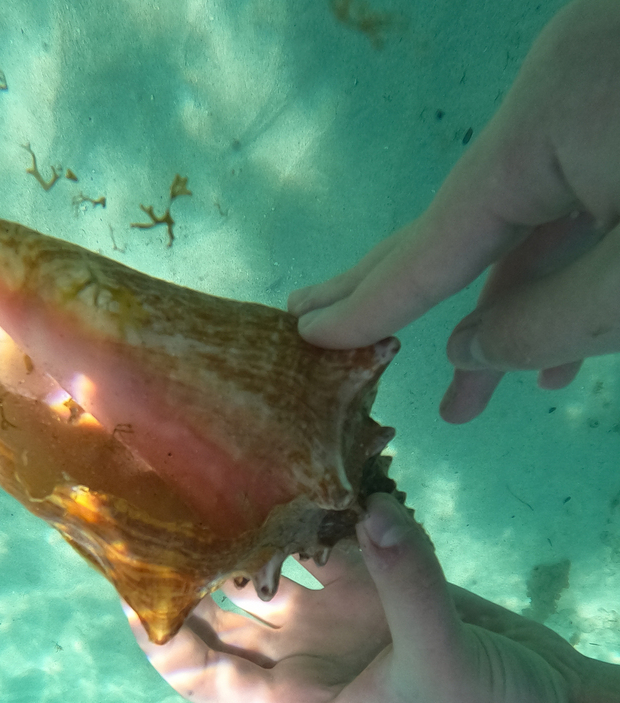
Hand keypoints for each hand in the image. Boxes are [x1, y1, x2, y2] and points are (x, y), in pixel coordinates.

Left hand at [126, 494, 619, 702]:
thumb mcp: (439, 663)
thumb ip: (404, 584)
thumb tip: (371, 505)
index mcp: (291, 696)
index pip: (197, 670)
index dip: (155, 630)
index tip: (128, 575)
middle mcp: (299, 650)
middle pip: (218, 604)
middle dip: (189, 558)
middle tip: (162, 496)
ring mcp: (335, 612)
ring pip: (271, 559)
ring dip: (251, 519)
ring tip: (223, 462)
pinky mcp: (375, 580)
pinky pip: (333, 534)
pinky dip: (322, 503)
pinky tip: (308, 460)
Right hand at [286, 0, 619, 422]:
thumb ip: (559, 319)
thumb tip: (475, 349)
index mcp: (545, 125)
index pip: (433, 238)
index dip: (370, 296)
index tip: (306, 331)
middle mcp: (555, 107)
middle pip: (459, 221)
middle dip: (401, 291)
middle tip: (325, 325)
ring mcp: (601, 108)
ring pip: (532, 228)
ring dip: (504, 314)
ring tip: (460, 400)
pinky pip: (586, 210)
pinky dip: (571, 281)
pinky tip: (560, 352)